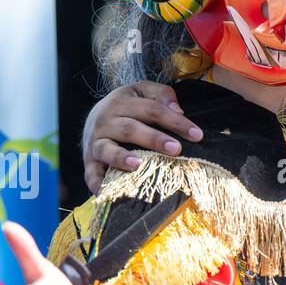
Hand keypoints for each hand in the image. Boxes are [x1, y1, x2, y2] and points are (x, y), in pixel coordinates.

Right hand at [82, 82, 201, 194]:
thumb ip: (161, 95)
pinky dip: (97, 185)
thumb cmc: (127, 105)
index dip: (176, 122)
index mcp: (121, 102)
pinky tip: (108, 193)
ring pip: (107, 150)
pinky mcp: (88, 161)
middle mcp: (105, 121)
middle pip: (131, 129)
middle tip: (176, 149)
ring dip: (121, 158)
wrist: (93, 115)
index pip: (152, 110)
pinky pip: (90, 174)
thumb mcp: (142, 91)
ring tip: (139, 165)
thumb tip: (179, 110)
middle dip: (154, 139)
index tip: (197, 135)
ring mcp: (94, 142)